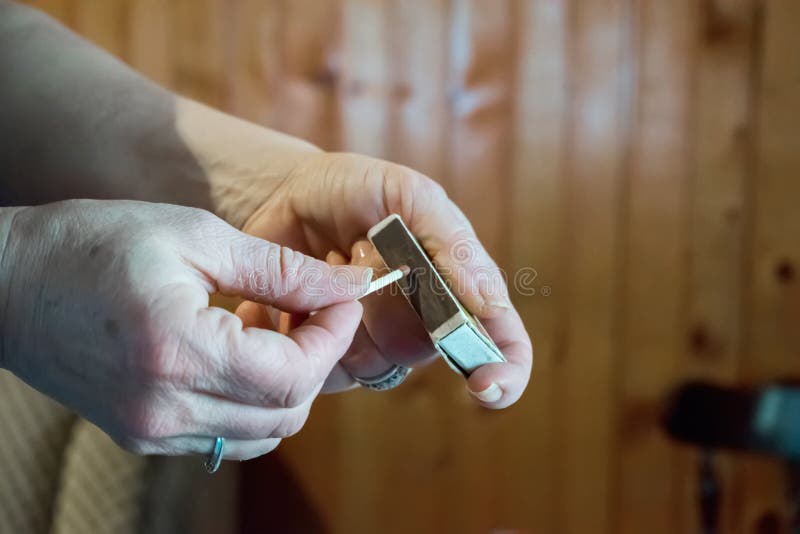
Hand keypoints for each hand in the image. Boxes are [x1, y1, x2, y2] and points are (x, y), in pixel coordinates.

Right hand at [0, 200, 370, 458]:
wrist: (9, 282)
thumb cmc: (95, 244)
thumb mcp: (196, 237)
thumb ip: (281, 270)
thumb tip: (347, 285)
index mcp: (179, 352)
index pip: (295, 375)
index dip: (334, 337)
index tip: (342, 298)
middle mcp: (166, 409)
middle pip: (287, 412)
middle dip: (319, 361)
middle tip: (315, 311)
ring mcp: (152, 430)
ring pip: (263, 433)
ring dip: (291, 386)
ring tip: (281, 333)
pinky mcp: (143, 434)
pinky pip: (227, 438)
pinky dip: (255, 403)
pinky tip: (246, 359)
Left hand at [237, 153, 532, 407]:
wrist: (285, 195)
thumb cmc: (354, 189)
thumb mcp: (408, 194)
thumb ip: (452, 241)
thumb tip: (488, 302)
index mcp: (457, 284)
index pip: (498, 341)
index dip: (504, 370)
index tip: (485, 384)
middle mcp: (421, 321)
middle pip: (428, 351)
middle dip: (394, 306)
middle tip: (365, 248)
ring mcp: (374, 341)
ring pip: (377, 362)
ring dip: (350, 311)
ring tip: (332, 260)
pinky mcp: (329, 354)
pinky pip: (331, 369)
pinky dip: (316, 328)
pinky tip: (307, 287)